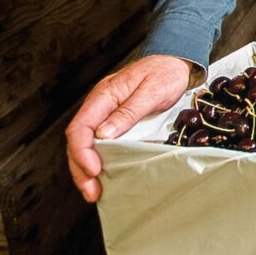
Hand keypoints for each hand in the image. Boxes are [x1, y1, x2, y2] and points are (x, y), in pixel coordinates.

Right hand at [66, 54, 192, 202]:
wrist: (177, 63)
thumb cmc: (165, 73)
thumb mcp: (151, 91)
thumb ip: (128, 112)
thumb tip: (103, 134)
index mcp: (104, 96)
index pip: (80, 127)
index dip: (82, 151)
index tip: (94, 169)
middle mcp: (99, 106)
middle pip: (78, 141)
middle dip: (80, 168)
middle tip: (92, 191)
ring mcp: (105, 114)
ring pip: (86, 145)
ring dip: (86, 170)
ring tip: (94, 191)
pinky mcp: (115, 121)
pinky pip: (100, 144)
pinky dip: (99, 161)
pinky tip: (104, 176)